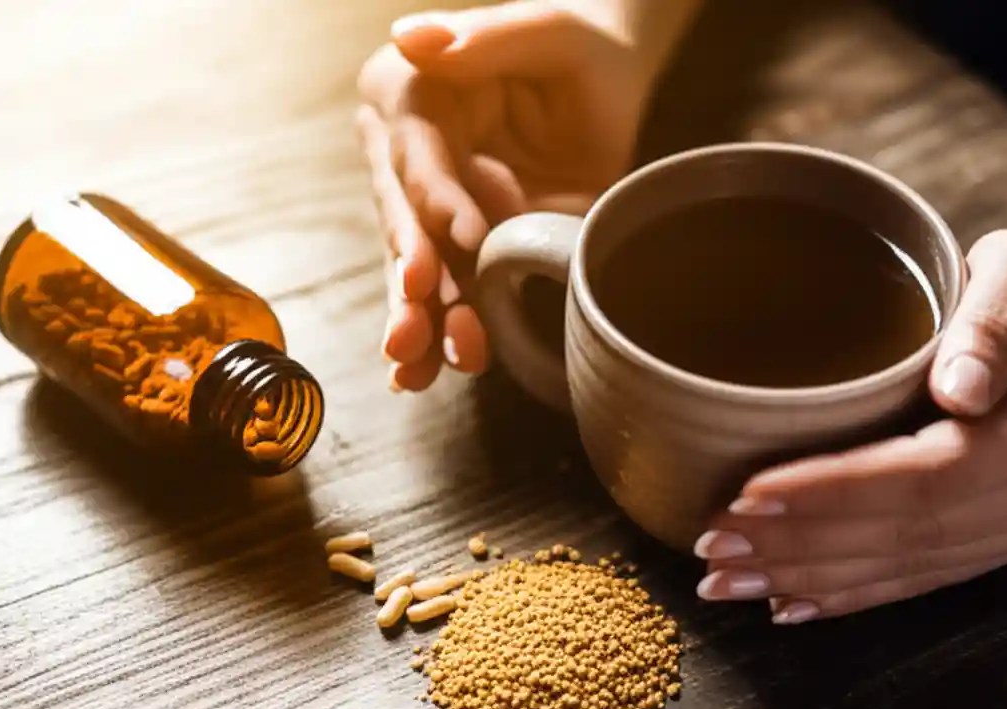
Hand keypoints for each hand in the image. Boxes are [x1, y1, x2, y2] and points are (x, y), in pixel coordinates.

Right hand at [356, 1, 646, 390]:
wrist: (603, 84)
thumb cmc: (576, 45)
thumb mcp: (544, 30)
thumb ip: (485, 36)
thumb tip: (411, 39)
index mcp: (407, 93)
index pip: (414, 153)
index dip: (434, 199)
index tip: (465, 236)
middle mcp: (403, 154)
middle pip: (403, 222)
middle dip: (415, 280)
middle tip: (418, 330)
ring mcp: (429, 207)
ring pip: (415, 268)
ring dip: (421, 321)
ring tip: (425, 368)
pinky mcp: (458, 245)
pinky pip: (441, 293)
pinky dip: (433, 334)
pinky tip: (417, 377)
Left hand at [694, 230, 1006, 622]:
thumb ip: (993, 319)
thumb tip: (958, 390)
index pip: (930, 475)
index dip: (836, 490)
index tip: (749, 492)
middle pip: (909, 533)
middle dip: (802, 544)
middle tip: (712, 548)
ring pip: (910, 567)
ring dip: (811, 577)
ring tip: (726, 578)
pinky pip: (925, 577)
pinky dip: (852, 592)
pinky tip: (789, 599)